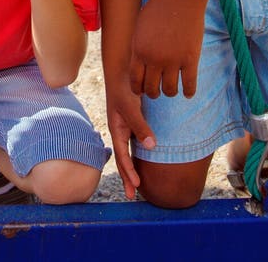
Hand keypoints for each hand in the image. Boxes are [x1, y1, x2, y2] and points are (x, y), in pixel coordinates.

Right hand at [106, 79, 155, 199]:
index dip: (128, 171)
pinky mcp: (134, 120)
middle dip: (127, 176)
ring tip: (137, 183)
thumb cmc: (124, 88)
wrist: (122, 70)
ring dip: (132, 167)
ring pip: (129, 151)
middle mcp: (120, 130)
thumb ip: (141, 125)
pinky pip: (136, 141)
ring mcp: (126, 126)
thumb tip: (151, 146)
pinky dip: (139, 153)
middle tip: (131, 195)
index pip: (122, 156)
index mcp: (116, 129)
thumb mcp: (131, 106)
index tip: (136, 186)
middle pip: (122, 158)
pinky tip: (146, 157)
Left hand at [129, 0, 203, 98]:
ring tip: (170, 89)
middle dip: (152, 92)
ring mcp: (174, 61)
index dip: (138, 89)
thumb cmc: (158, 9)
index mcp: (139, 51)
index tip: (141, 90)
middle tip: (155, 91)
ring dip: (169, 92)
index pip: (135, 81)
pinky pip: (189, 85)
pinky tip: (187, 92)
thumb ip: (138, 48)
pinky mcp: (191, 59)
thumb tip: (139, 68)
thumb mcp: (140, 28)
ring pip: (169, 90)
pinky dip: (188, 92)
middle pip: (151, 89)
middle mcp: (155, 59)